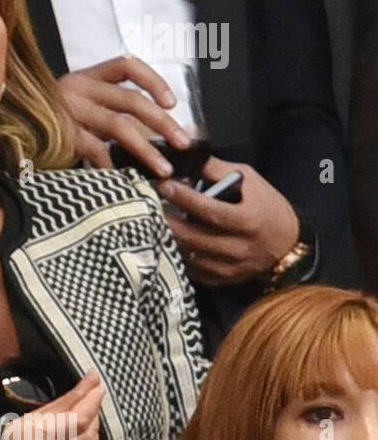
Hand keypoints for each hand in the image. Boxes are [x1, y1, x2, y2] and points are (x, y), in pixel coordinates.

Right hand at [4, 370, 104, 439]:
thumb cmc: (13, 437)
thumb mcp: (33, 415)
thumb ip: (67, 399)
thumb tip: (94, 379)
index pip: (77, 419)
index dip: (91, 400)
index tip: (97, 383)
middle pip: (86, 436)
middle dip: (92, 415)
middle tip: (89, 402)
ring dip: (94, 434)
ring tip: (86, 423)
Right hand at [57, 56, 190, 176]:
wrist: (5, 128)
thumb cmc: (48, 120)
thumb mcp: (76, 104)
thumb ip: (105, 108)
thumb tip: (153, 127)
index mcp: (86, 77)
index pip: (126, 66)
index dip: (153, 81)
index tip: (172, 102)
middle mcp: (78, 88)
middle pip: (131, 101)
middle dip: (163, 123)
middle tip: (182, 142)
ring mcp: (69, 111)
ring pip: (119, 127)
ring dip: (147, 150)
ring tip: (163, 169)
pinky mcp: (62, 134)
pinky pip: (96, 150)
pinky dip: (112, 166)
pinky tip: (121, 177)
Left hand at [158, 156, 298, 285]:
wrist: (289, 244)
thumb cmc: (268, 208)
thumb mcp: (252, 181)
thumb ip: (220, 171)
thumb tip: (189, 159)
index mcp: (248, 220)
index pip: (210, 210)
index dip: (184, 198)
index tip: (164, 185)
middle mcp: (239, 246)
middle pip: (193, 236)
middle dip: (168, 219)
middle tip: (150, 204)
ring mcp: (230, 266)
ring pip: (188, 254)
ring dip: (169, 237)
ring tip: (155, 221)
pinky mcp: (222, 279)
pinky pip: (192, 269)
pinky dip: (178, 254)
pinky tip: (170, 240)